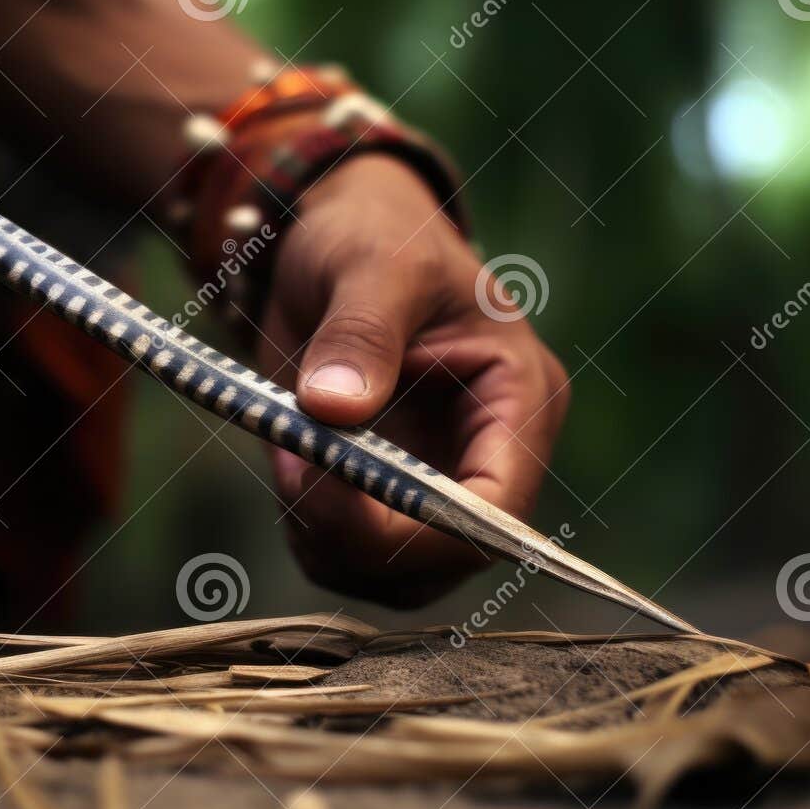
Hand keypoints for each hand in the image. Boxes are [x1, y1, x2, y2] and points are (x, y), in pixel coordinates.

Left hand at [256, 154, 570, 607]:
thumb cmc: (373, 234)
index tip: (335, 485)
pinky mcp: (389, 498)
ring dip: (329, 541)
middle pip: (446, 557)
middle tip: (294, 472)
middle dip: (362, 538)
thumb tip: (331, 410)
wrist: (329, 239)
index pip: (497, 511)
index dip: (423, 528)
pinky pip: (356, 557)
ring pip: (397, 574)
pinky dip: (312, 534)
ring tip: (289, 456)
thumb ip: (361, 334)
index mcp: (521, 401)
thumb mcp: (372, 263)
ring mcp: (439, 484)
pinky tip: (291, 467)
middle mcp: (490, 456)